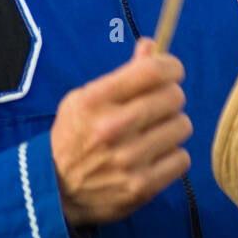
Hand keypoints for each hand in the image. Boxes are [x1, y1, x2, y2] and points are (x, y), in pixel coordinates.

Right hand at [51, 37, 191, 227]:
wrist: (55, 190)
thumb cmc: (72, 137)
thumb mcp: (84, 98)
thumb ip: (122, 74)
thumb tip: (153, 47)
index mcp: (96, 100)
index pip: (153, 71)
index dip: (171, 67)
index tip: (171, 71)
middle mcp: (113, 128)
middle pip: (173, 97)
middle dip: (171, 96)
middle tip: (159, 105)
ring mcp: (129, 160)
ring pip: (182, 126)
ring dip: (172, 126)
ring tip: (154, 132)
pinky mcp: (142, 187)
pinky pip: (182, 159)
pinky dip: (172, 156)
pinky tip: (155, 155)